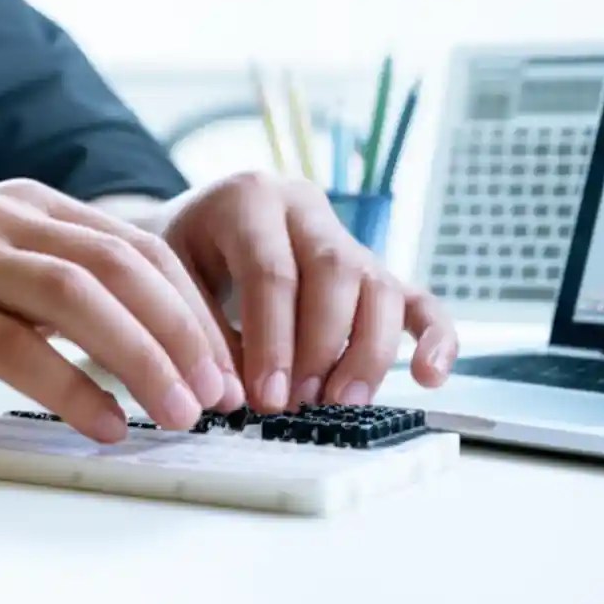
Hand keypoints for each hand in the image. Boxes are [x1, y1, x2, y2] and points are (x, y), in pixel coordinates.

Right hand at [0, 180, 241, 442]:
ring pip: (81, 299)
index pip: (139, 247)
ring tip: (180, 410)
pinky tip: (106, 424)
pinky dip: (73, 389)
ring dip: (144, 358)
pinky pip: (19, 349)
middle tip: (219, 391)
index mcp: (32, 204)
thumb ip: (65, 285)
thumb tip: (156, 336)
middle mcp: (3, 219)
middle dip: (184, 332)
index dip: (193, 307)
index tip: (225, 361)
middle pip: (123, 266)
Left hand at [162, 172, 457, 412]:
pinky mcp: (374, 269)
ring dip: (367, 351)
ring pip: (379, 285)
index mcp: (250, 199)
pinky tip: (430, 377)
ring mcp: (346, 236)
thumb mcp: (171, 280)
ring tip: (342, 403)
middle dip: (322, 347)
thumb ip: (202, 332)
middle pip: (336, 272)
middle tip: (299, 404)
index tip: (266, 398)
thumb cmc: (179, 258)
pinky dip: (433, 337)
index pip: (274, 271)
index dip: (273, 339)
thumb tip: (235, 395)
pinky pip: (416, 298)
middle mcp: (305, 208)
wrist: (192, 228)